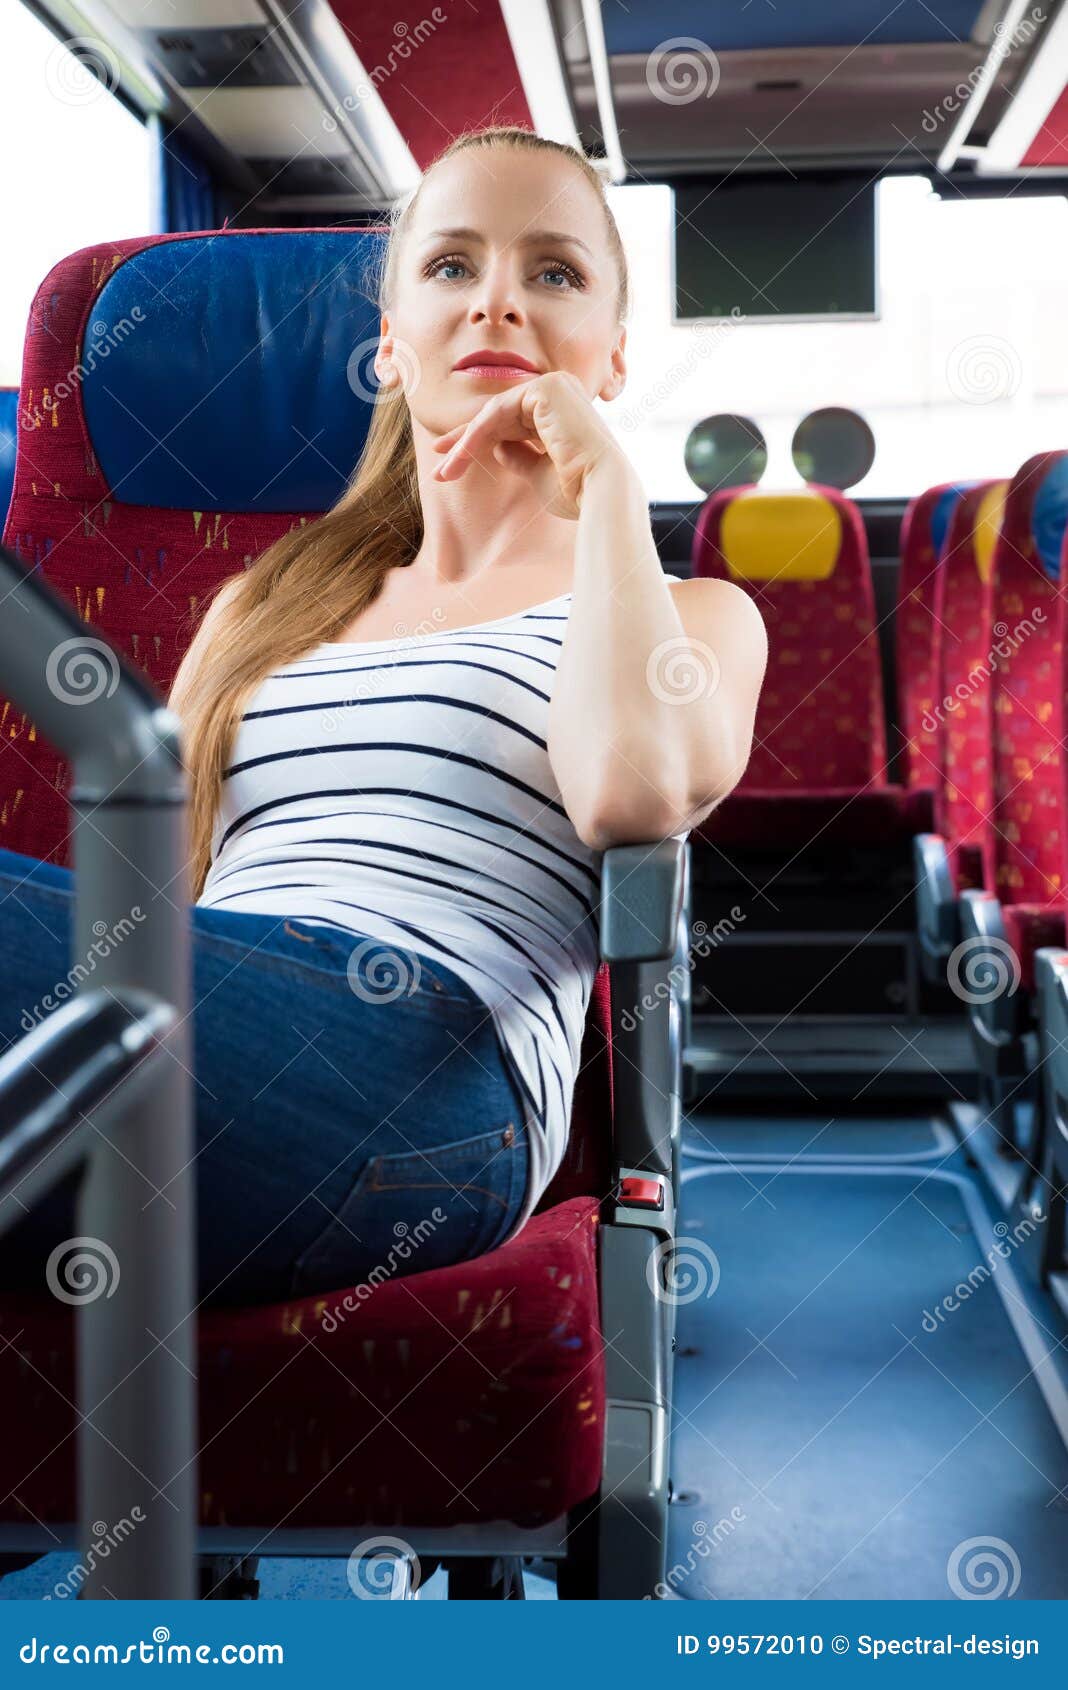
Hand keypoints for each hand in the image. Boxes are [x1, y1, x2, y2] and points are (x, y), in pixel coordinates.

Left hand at [431, 369, 627, 520]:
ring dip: (465, 443)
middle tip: (438, 464)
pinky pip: (498, 412)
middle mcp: (562, 391)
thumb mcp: (538, 472)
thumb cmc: (577, 491)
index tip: (450, 460)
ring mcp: (554, 385)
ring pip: (495, 414)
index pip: (513, 421)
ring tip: (445, 471)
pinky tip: (459, 456)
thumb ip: (518, 455)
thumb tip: (496, 447)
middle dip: (465, 440)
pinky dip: (475, 435)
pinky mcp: (546, 388)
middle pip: (499, 414)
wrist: (600, 493)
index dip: (479, 441)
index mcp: (564, 410)